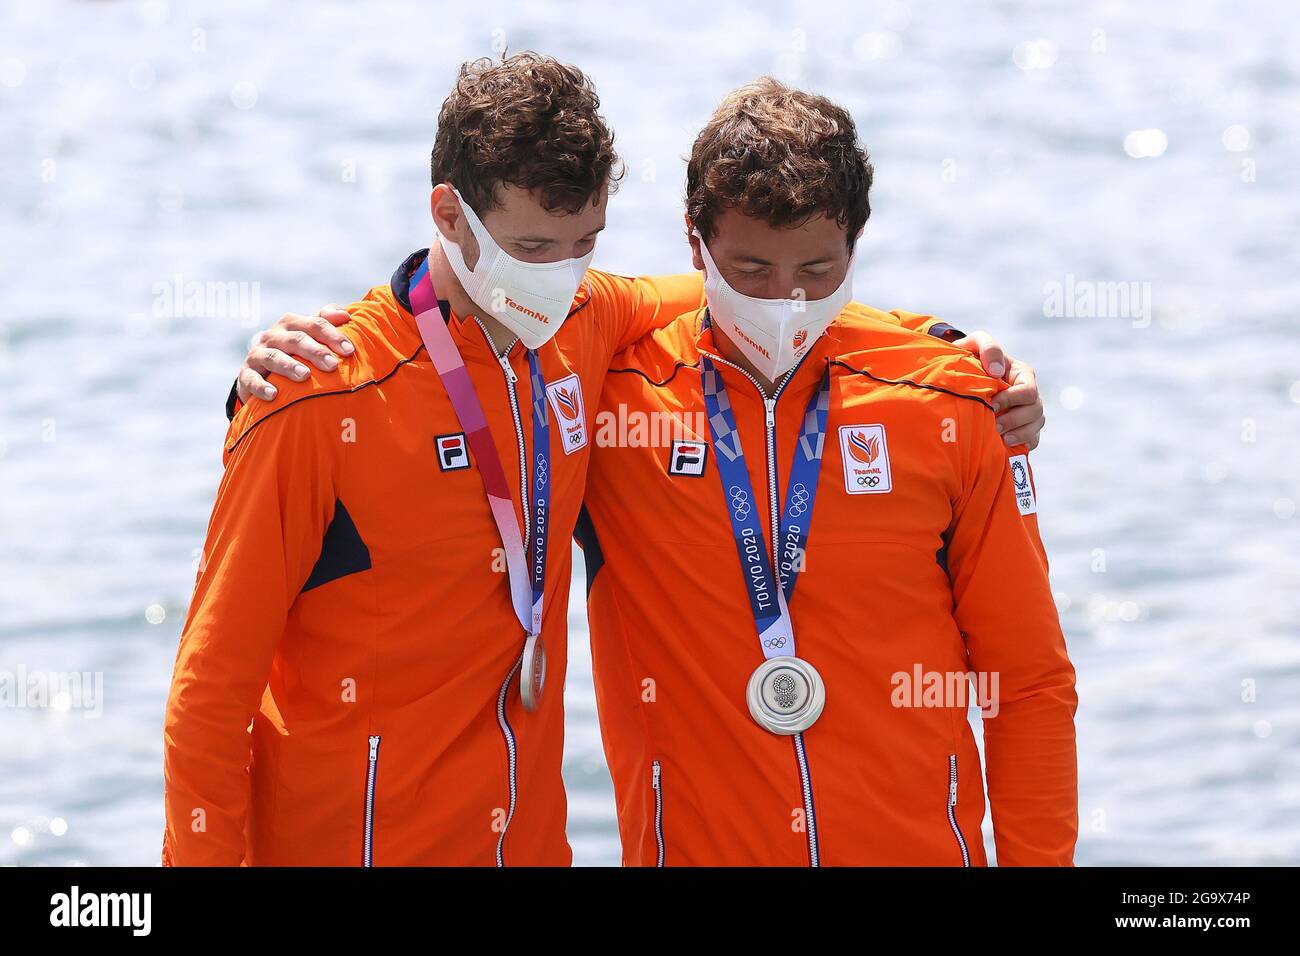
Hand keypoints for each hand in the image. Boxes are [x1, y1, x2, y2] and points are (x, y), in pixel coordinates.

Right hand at [236, 305, 354, 402]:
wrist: (260, 371)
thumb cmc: (295, 352)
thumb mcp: (310, 335)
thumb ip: (326, 322)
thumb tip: (345, 315)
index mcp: (292, 324)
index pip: (314, 324)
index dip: (332, 335)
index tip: (349, 350)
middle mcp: (274, 336)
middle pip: (295, 339)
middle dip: (315, 351)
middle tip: (332, 365)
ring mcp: (258, 355)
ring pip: (273, 357)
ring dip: (288, 365)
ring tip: (304, 375)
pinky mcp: (246, 375)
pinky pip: (251, 379)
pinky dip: (261, 386)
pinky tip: (273, 394)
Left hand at [951, 331, 1044, 450]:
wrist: (962, 376)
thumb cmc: (971, 357)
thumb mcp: (976, 344)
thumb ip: (988, 348)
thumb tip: (997, 371)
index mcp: (1022, 374)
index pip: (1028, 390)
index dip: (1012, 399)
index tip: (991, 405)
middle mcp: (1029, 394)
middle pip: (1036, 410)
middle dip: (1014, 420)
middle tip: (994, 426)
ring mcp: (1028, 412)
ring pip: (1036, 426)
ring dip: (1020, 434)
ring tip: (1000, 439)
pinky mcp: (1023, 428)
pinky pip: (1032, 440)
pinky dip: (1022, 445)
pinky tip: (1005, 446)